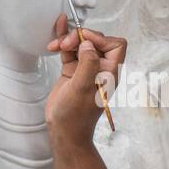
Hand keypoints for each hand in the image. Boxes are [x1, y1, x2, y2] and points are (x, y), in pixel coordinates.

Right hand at [44, 16, 125, 146]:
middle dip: (79, 37)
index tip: (84, 41)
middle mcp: (99, 68)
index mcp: (109, 72)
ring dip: (67, 39)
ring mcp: (85, 68)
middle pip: (95, 41)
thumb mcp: (83, 88)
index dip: (100, 38)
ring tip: (55, 46)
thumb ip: (88, 64)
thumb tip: (88, 43)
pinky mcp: (72, 70)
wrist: (64, 130)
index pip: (115, 45)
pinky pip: (69, 51)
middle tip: (65, 44)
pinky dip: (61, 44)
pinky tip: (54, 42)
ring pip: (80, 43)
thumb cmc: (76, 115)